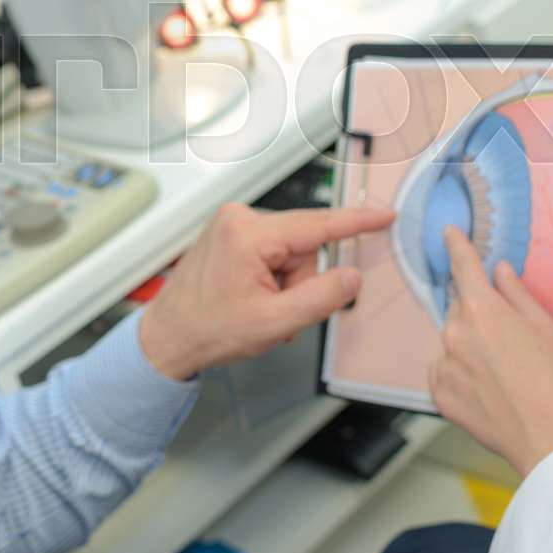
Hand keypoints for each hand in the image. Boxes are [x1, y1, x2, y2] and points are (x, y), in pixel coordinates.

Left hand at [137, 204, 393, 380]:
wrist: (169, 336)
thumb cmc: (208, 329)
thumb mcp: (274, 323)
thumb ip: (320, 298)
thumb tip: (351, 277)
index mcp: (247, 234)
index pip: (316, 225)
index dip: (356, 222)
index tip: (383, 215)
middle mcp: (238, 218)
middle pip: (304, 245)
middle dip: (300, 282)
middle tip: (277, 311)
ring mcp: (232, 224)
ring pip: (290, 252)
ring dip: (285, 284)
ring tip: (259, 307)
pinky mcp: (230, 233)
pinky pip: (273, 252)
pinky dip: (273, 278)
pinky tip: (253, 298)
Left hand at [428, 227, 552, 476]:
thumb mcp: (547, 329)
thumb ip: (516, 294)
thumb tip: (498, 270)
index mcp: (482, 311)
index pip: (462, 267)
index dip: (456, 246)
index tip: (448, 232)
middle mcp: (454, 333)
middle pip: (460, 308)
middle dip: (479, 314)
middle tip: (509, 340)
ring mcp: (443, 364)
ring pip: (452, 341)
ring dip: (470, 346)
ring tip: (506, 374)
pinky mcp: (438, 393)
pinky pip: (445, 370)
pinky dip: (461, 374)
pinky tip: (490, 390)